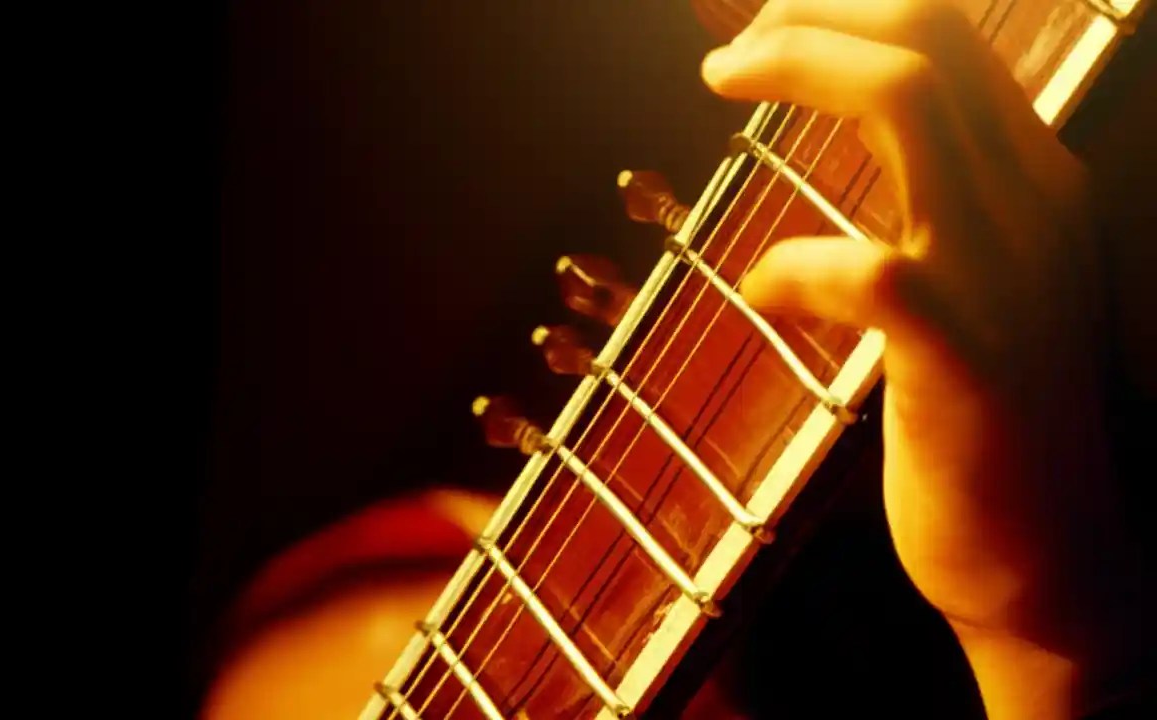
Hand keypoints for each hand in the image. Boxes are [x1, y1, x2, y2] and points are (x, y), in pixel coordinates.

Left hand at [700, 1, 1137, 716]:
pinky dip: (787, 265)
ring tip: (719, 86)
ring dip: (796, 68)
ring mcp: (1004, 273)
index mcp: (1034, 184)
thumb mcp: (975, 288)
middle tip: (728, 55)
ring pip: (906, 101)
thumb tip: (854, 152)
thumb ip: (933, 207)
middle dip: (810, 14)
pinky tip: (760, 295)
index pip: (952, 40)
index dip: (846, 10)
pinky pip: (862, 266)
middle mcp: (1032, 204)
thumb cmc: (985, 421)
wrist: (1048, 560)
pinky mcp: (965, 354)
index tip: (769, 29)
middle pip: (926, 36)